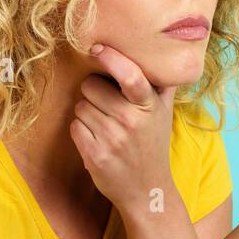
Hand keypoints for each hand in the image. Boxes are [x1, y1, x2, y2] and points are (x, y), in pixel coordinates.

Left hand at [69, 43, 177, 210]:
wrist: (147, 190)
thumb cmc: (153, 145)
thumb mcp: (164, 113)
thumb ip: (161, 84)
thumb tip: (161, 53)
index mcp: (149, 106)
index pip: (130, 75)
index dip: (111, 58)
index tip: (97, 49)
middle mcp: (131, 121)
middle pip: (90, 86)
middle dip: (94, 92)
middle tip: (107, 105)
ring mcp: (112, 139)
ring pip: (80, 106)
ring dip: (87, 112)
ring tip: (105, 125)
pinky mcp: (95, 155)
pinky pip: (75, 126)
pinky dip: (82, 130)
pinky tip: (97, 139)